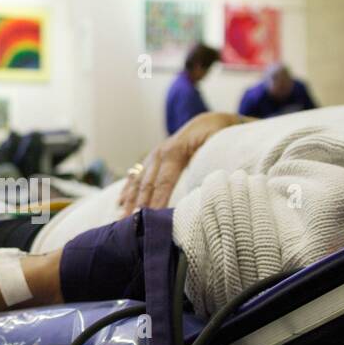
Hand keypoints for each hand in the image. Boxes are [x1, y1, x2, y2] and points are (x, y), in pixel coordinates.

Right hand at [117, 111, 242, 213]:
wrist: (216, 120)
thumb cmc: (223, 136)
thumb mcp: (223, 144)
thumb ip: (216, 161)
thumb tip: (213, 186)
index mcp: (177, 149)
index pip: (164, 180)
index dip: (157, 200)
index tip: (151, 217)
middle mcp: (161, 151)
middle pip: (147, 182)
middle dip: (138, 204)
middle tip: (130, 224)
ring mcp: (155, 154)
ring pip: (139, 179)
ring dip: (130, 200)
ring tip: (121, 219)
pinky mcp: (154, 159)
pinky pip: (138, 175)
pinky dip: (128, 189)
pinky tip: (119, 203)